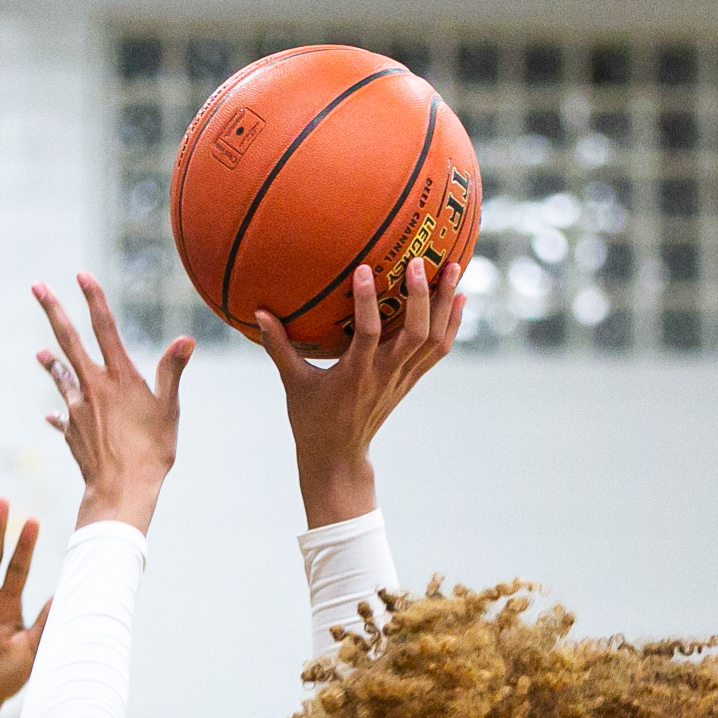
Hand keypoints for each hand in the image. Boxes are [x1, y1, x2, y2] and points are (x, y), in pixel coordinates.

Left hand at [33, 274, 193, 532]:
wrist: (120, 491)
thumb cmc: (152, 452)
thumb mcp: (169, 410)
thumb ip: (173, 372)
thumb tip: (186, 339)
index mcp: (119, 377)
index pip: (105, 327)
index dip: (93, 298)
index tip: (81, 274)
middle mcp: (93, 387)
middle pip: (68, 340)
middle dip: (53, 310)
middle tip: (37, 287)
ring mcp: (78, 409)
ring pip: (61, 377)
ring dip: (51, 363)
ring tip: (39, 353)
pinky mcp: (72, 432)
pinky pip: (64, 416)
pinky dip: (60, 412)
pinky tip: (52, 415)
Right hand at [255, 258, 464, 526]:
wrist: (339, 456)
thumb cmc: (311, 418)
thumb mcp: (292, 383)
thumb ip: (278, 346)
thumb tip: (258, 312)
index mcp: (354, 374)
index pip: (366, 334)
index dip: (367, 301)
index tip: (364, 269)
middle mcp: (384, 375)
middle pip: (415, 334)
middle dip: (422, 297)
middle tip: (420, 261)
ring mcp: (402, 378)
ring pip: (434, 339)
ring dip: (445, 304)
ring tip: (452, 267)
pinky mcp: (411, 380)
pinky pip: (438, 350)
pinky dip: (452, 323)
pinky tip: (459, 297)